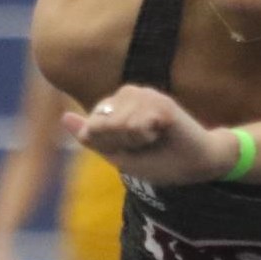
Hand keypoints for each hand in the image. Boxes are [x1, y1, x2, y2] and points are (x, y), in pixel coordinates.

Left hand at [62, 86, 230, 185]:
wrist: (196, 165)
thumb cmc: (158, 161)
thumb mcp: (117, 153)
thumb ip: (91, 136)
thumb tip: (65, 117)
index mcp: (116, 105)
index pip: (91, 128)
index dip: (109, 146)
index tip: (132, 148)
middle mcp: (129, 94)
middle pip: (101, 124)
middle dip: (120, 142)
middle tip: (145, 143)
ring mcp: (145, 95)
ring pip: (117, 124)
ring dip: (135, 140)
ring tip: (154, 138)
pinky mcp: (160, 101)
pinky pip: (135, 124)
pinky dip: (146, 136)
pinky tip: (161, 132)